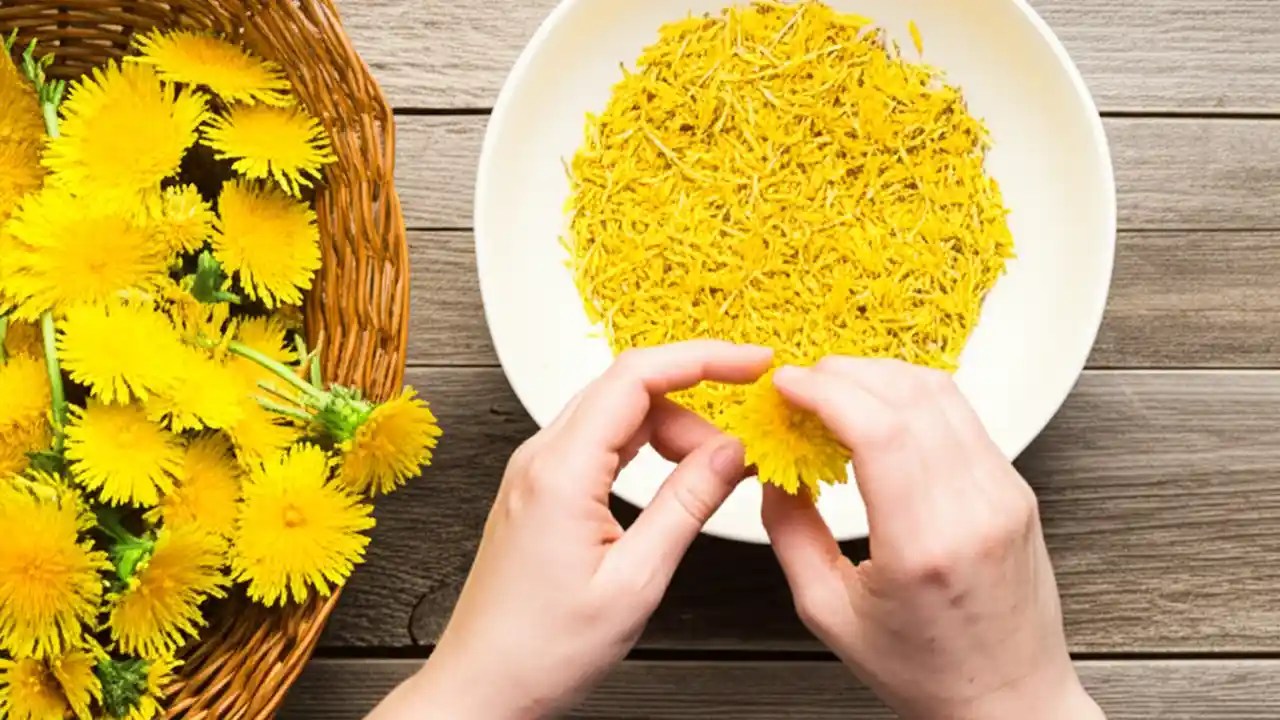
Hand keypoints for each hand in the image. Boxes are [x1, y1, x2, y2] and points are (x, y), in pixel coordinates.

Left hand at [369, 341, 771, 719]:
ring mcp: (535, 471)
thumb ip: (687, 505)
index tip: (753, 363)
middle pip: (629, 389)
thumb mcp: (635, 581)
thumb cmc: (543, 650)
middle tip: (739, 453)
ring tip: (710, 477)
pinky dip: (645, 449)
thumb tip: (730, 453)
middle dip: (695, 406)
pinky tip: (672, 480)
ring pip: (616, 415)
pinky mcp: (539, 490)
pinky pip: (599, 443)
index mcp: (560, 471)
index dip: (703, 358)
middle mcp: (540, 458)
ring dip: (672, 432)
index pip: (637, 375)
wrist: (483, 687)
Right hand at [762, 358, 1103, 719]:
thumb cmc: (926, 672)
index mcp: (925, 545)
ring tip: (837, 391)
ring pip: (942, 394)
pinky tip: (881, 411)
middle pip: (910, 396)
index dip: (826, 390)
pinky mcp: (1016, 488)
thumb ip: (791, 536)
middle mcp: (974, 509)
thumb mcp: (831, 615)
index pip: (880, 429)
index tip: (787, 384)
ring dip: (881, 376)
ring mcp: (1004, 493)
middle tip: (804, 384)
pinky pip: (963, 416)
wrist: (1010, 699)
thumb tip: (772, 476)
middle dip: (845, 373)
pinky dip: (913, 397)